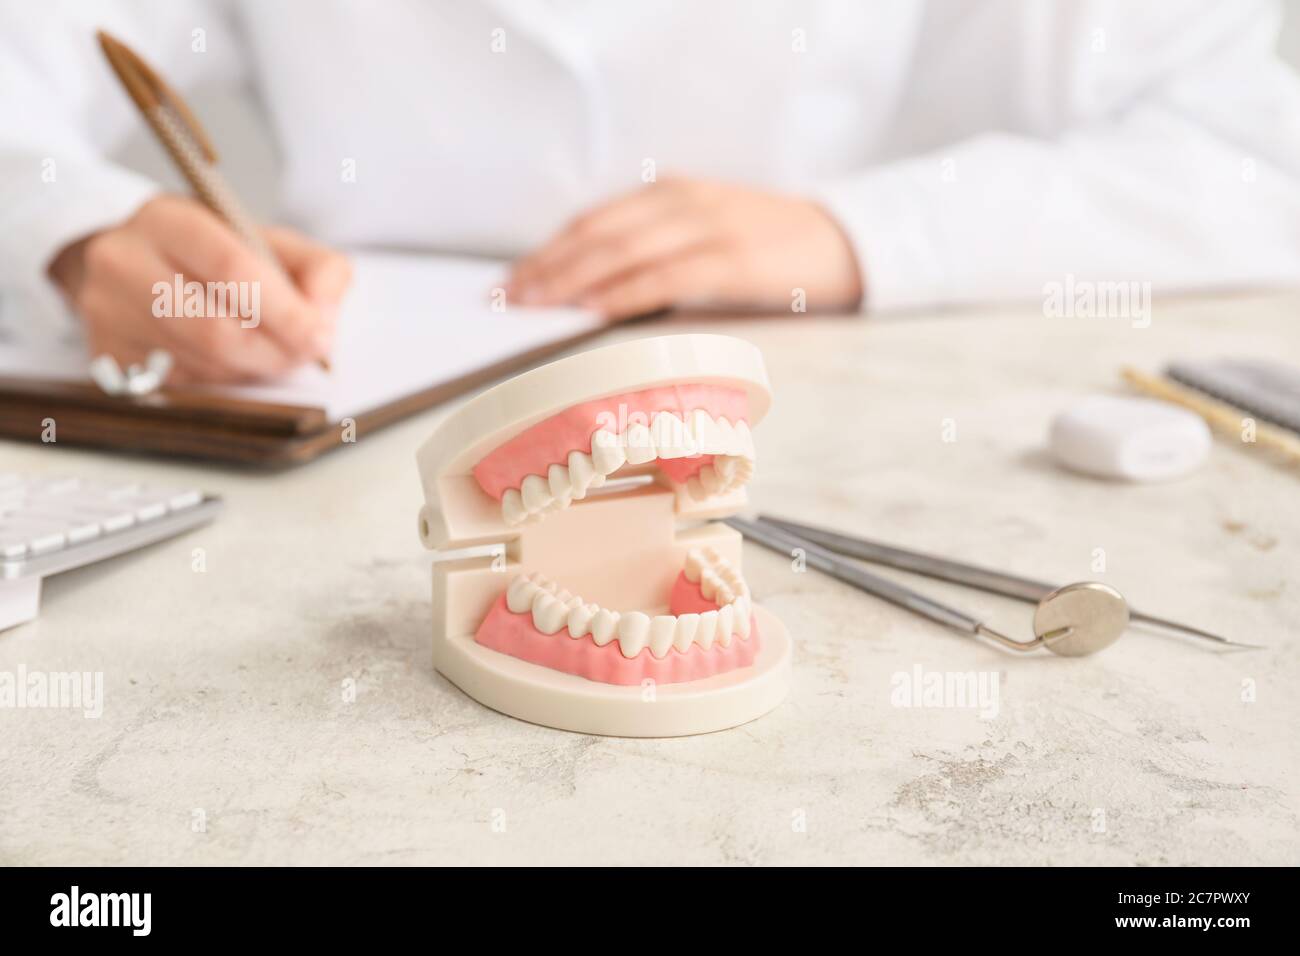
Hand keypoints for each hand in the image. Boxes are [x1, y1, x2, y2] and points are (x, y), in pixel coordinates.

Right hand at [49, 194, 351, 383]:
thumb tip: (324, 316)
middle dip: (274, 351)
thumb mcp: (269, 240)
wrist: (132, 261)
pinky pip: (183, 385)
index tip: (319, 335)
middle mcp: (124, 262)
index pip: (231, 269)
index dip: (283, 311)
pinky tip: (235, 362)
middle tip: (306, 354)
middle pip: (215, 329)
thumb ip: (316, 269)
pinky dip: (223, 380)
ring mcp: (107, 312)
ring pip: (202, 364)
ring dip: (253, 369)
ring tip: (275, 353)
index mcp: (168, 220)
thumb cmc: (212, 254)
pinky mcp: (106, 354)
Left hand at [506, 177, 862, 319]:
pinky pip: (666, 276)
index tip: (512, 280)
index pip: (594, 220)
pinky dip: (625, 292)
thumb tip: (592, 292)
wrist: (841, 242)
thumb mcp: (705, 233)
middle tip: (507, 298)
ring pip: (623, 251)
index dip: (549, 250)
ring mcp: (708, 228)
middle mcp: (682, 203)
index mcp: (671, 193)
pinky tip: (593, 308)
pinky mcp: (733, 259)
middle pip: (598, 234)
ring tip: (535, 305)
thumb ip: (656, 250)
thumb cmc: (766, 248)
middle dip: (547, 267)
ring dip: (572, 280)